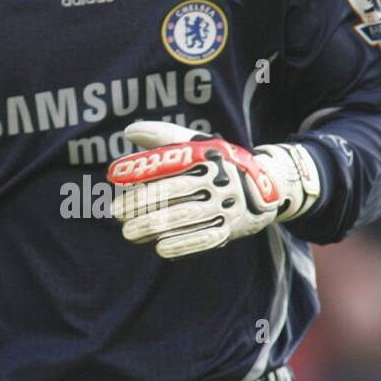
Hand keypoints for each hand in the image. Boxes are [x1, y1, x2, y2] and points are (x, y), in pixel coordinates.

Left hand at [106, 120, 319, 259]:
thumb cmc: (218, 163)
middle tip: (115, 212)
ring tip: (128, 233)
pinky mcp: (230, 228)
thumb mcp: (198, 145)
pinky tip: (160, 248)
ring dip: (156, 226)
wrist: (267, 187)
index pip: (170, 162)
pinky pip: (206, 238)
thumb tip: (129, 131)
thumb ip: (163, 137)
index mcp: (206, 158)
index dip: (141, 168)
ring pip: (187, 216)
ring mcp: (225, 206)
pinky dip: (184, 244)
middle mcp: (217, 180)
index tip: (113, 175)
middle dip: (142, 203)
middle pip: (175, 191)